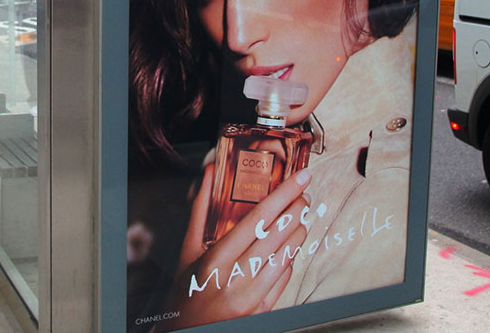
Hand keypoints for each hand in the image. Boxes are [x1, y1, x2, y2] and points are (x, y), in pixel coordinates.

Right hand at [165, 165, 311, 326]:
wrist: (188, 331)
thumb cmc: (186, 289)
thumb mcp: (187, 249)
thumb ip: (200, 209)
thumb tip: (211, 172)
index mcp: (216, 260)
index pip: (258, 220)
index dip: (282, 195)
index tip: (300, 178)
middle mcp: (236, 279)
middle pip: (277, 236)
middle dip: (296, 211)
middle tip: (304, 194)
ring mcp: (253, 298)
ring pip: (287, 256)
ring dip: (298, 233)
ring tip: (301, 217)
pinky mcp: (264, 311)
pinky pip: (285, 279)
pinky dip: (290, 259)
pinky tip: (289, 247)